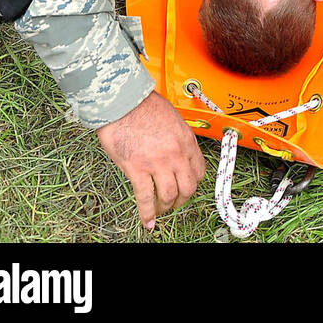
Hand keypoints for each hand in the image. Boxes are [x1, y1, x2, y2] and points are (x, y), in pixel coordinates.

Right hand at [97, 90, 205, 229]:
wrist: (123, 101)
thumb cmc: (143, 104)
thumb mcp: (171, 118)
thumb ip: (175, 137)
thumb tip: (173, 150)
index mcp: (186, 140)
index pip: (198, 170)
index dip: (193, 183)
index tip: (186, 186)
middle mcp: (176, 154)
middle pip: (187, 187)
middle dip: (181, 199)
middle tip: (174, 202)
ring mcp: (158, 163)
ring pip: (169, 195)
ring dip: (165, 207)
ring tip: (160, 210)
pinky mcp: (138, 169)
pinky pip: (146, 197)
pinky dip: (147, 212)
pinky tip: (147, 220)